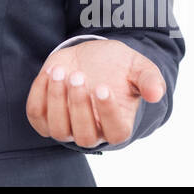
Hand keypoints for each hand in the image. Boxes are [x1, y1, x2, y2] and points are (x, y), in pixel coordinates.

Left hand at [25, 38, 165, 147]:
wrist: (91, 58)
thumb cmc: (118, 66)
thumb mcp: (138, 67)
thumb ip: (150, 79)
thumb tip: (156, 93)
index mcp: (118, 124)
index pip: (116, 132)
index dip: (108, 112)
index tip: (102, 87)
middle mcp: (93, 131)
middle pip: (85, 135)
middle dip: (79, 106)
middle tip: (78, 76)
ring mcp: (67, 126)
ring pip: (58, 129)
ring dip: (56, 101)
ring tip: (60, 72)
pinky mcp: (45, 116)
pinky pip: (36, 114)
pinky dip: (39, 94)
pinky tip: (49, 72)